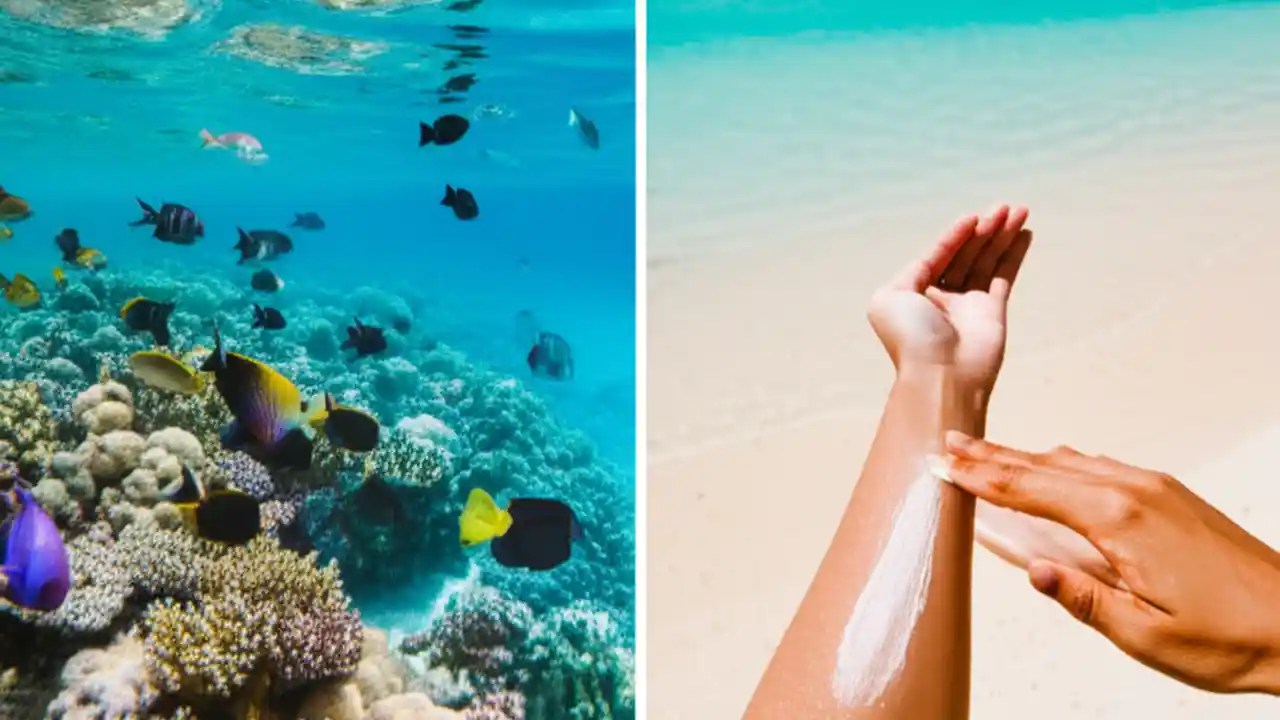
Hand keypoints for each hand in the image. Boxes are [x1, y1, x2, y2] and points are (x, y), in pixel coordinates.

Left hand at [868, 205, 1030, 391]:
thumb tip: (935, 257)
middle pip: (965, 253)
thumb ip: (912, 271)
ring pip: (986, 260)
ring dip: (1001, 235)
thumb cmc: (912, 336)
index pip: (937, 254)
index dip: (954, 235)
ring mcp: (968, 304)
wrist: (943, 375)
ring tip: (1019, 211)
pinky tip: (1024, 233)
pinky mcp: (993, 311)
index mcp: (913, 293)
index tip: (972, 218)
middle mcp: (940, 297)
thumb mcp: (891, 297)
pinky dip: (1013, 255)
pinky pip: (1004, 276)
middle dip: (983, 229)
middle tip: (1003, 207)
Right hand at [938, 431, 1279, 693]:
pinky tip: (1050, 471)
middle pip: (1044, 465)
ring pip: (1071, 462)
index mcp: (1118, 520)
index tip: (944, 465)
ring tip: (986, 454)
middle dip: (992, 456)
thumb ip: (1080, 598)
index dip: (981, 479)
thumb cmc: (1228, 638)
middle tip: (949, 443)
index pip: (1029, 491)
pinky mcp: (1170, 495)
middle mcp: (1134, 491)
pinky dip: (1060, 466)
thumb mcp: (1143, 635)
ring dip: (1024, 458)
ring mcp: (1155, 488)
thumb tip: (1030, 569)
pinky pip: (1100, 468)